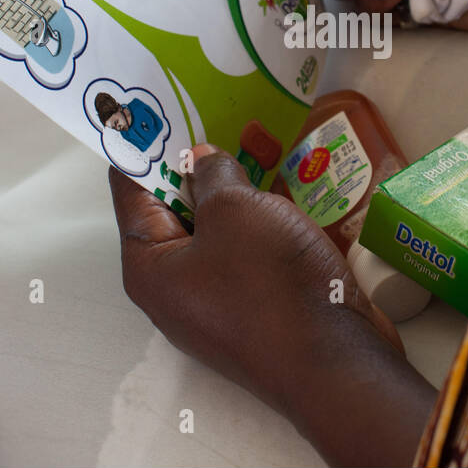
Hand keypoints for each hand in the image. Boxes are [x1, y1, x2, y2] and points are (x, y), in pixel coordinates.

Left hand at [111, 145, 437, 465]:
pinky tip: (281, 193)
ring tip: (253, 146)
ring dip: (234, 193)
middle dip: (194, 167)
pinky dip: (258, 222)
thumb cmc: (271, 284)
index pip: (132, 192)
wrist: (335, 361)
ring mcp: (216, 304)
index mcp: (149, 268)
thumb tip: (201, 160)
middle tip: (213, 118)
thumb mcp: (236, 210)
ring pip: (215, 232)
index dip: (143, 146)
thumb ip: (213, 175)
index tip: (153, 106)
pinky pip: (246, 254)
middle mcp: (174, 289)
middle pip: (174, 212)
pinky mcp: (255, 310)